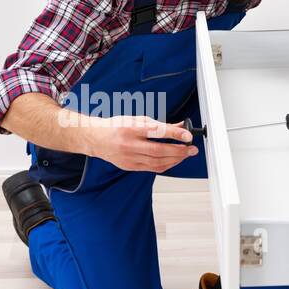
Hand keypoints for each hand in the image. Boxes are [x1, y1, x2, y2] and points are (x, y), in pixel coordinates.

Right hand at [82, 115, 197, 172]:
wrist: (96, 139)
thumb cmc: (116, 126)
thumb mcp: (137, 119)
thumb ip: (159, 124)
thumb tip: (180, 126)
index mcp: (131, 128)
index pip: (156, 131)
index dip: (174, 134)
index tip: (187, 135)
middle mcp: (129, 144)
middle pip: (159, 151)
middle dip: (179, 151)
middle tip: (191, 149)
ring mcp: (129, 158)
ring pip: (157, 162)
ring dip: (175, 159)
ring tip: (185, 154)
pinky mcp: (130, 167)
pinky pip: (152, 168)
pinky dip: (166, 165)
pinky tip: (173, 160)